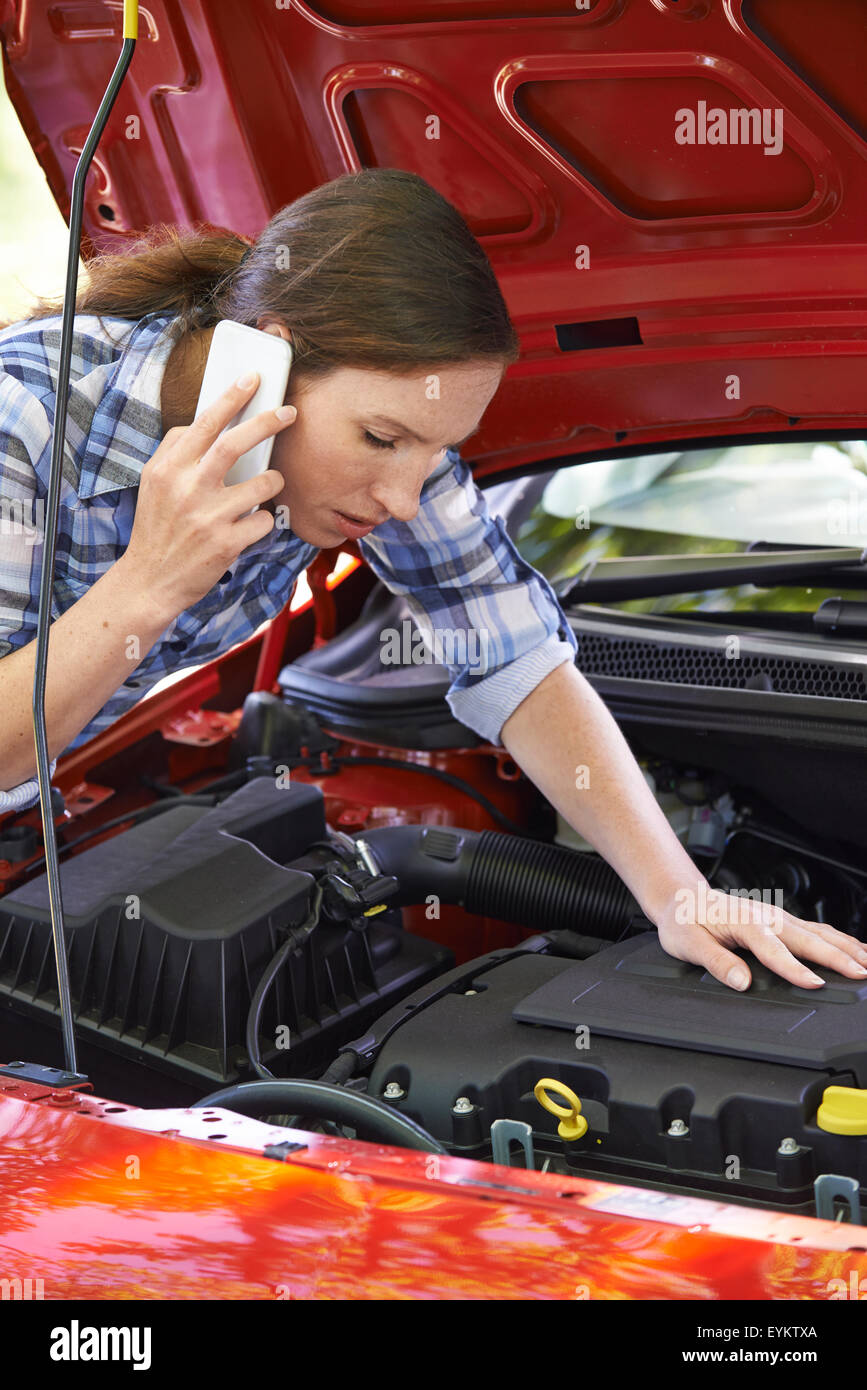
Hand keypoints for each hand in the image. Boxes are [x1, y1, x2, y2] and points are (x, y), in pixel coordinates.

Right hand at [120, 373, 295, 621]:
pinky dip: (264, 520)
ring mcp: (209, 517)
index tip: (253, 379)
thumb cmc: (156, 528)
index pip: (205, 424)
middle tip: (289, 412)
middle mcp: (188, 489)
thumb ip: (174, 451)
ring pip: (262, 484)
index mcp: (169, 469)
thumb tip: (203, 423)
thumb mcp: (153, 483)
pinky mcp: (226, 544)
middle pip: (235, 444)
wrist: (150, 581)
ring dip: (274, 479)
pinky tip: (251, 525)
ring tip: (269, 482)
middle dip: (268, 422)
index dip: (232, 397)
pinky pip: (263, 521)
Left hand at [653, 882, 866, 990]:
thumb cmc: (684, 920)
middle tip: (862, 974)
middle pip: (808, 939)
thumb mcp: (687, 943)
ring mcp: (777, 916)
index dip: (795, 969)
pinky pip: (816, 929)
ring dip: (846, 947)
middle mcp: (767, 916)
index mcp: (745, 922)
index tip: (815, 984)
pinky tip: (855, 948)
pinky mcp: (781, 919)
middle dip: (838, 957)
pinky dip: (839, 939)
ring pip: (819, 932)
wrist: (682, 898)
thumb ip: (715, 962)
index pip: (775, 950)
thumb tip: (740, 980)